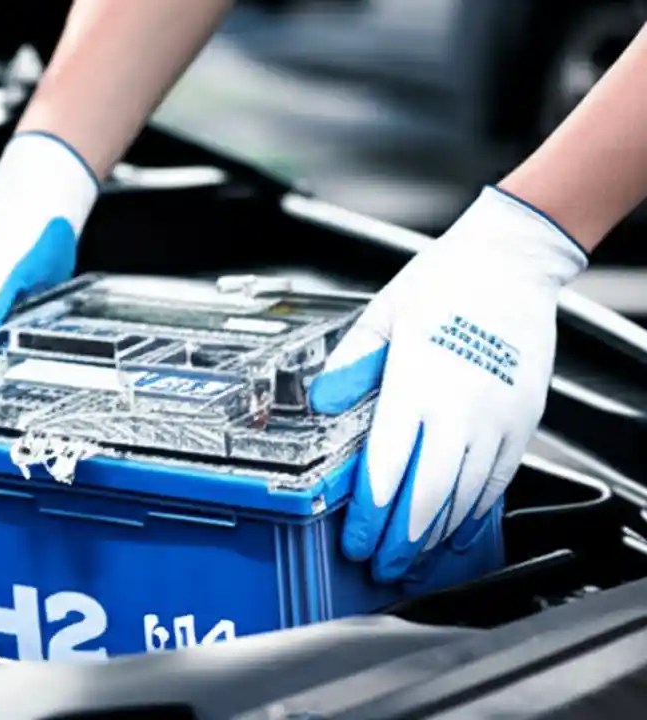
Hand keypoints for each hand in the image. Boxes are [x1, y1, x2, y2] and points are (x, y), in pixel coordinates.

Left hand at [309, 186, 587, 581]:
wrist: (512, 261)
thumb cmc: (445, 283)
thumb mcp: (382, 316)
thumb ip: (349, 366)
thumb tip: (320, 402)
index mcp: (416, 386)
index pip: (386, 470)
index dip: (368, 516)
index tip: (354, 543)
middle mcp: (459, 410)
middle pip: (426, 497)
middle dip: (400, 542)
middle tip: (380, 568)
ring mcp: (496, 419)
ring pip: (464, 498)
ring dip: (435, 538)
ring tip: (412, 563)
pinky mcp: (522, 420)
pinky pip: (498, 481)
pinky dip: (474, 514)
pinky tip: (456, 533)